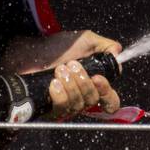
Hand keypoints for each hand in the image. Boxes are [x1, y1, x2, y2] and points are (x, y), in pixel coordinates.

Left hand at [1, 29, 122, 119]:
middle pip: (94, 100)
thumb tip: (119, 53)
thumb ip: (105, 45)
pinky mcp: (51, 109)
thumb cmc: (56, 47)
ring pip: (79, 105)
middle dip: (83, 82)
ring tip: (60, 69)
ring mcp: (67, 105)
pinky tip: (54, 82)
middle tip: (72, 65)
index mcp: (94, 83)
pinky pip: (62, 109)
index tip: (97, 78)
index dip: (107, 93)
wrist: (31, 51)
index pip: (110, 100)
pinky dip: (60, 94)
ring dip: (70, 84)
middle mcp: (82, 96)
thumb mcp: (85, 40)